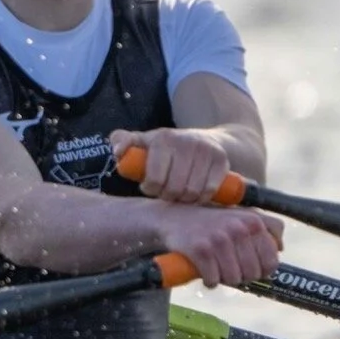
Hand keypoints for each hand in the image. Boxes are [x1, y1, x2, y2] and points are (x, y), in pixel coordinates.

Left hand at [110, 127, 231, 203]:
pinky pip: (210, 190)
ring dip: (184, 200)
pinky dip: (201, 198)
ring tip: (179, 195)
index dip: (151, 189)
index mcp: (163, 139)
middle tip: (165, 194)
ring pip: (192, 191)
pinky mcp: (221, 160)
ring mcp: (206, 151)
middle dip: (167, 196)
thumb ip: (124, 142)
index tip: (150, 188)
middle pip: (174, 188)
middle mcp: (186, 142)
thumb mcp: (144, 141)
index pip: (155, 178)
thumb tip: (118, 152)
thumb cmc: (167, 147)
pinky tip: (195, 196)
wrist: (207, 140)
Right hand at [153, 202, 282, 287]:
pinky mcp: (200, 250)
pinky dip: (209, 281)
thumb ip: (266, 226)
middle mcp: (239, 228)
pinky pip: (213, 280)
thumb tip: (281, 248)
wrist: (172, 217)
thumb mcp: (241, 214)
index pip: (272, 261)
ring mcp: (219, 239)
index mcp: (253, 221)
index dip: (262, 270)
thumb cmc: (211, 220)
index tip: (248, 265)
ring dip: (223, 278)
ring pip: (234, 279)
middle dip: (241, 275)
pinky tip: (204, 270)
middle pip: (252, 273)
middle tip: (228, 266)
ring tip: (216, 267)